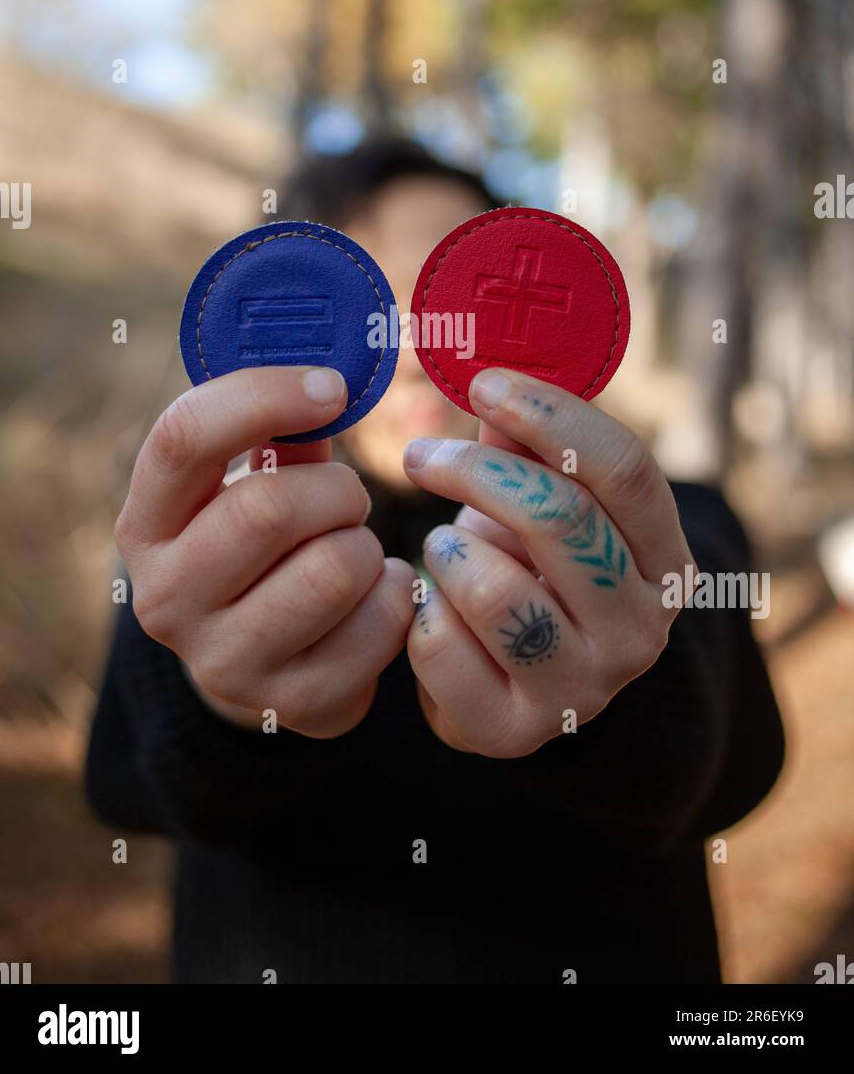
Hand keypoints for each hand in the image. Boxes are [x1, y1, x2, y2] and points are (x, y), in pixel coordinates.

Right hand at [115, 366, 414, 736]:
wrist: (265, 661)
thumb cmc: (264, 543)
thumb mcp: (252, 481)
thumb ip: (279, 428)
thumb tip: (331, 365)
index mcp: (145, 524)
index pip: (183, 438)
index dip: (264, 396)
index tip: (330, 387)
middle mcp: (165, 598)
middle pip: (267, 508)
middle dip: (336, 489)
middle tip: (348, 496)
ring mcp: (222, 661)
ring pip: (333, 568)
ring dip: (365, 544)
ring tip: (353, 549)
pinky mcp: (289, 704)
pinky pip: (378, 624)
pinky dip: (394, 597)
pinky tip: (372, 599)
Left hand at [402, 367, 694, 757]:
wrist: (508, 686)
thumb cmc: (527, 571)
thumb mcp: (541, 503)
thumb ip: (525, 439)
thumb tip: (489, 355)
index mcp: (666, 562)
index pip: (626, 471)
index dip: (552, 416)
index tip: (485, 382)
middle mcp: (641, 632)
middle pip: (560, 518)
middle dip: (476, 471)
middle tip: (422, 455)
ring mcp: (582, 689)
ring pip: (495, 590)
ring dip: (447, 553)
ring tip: (441, 551)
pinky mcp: (514, 731)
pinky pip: (441, 644)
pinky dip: (420, 613)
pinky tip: (431, 610)